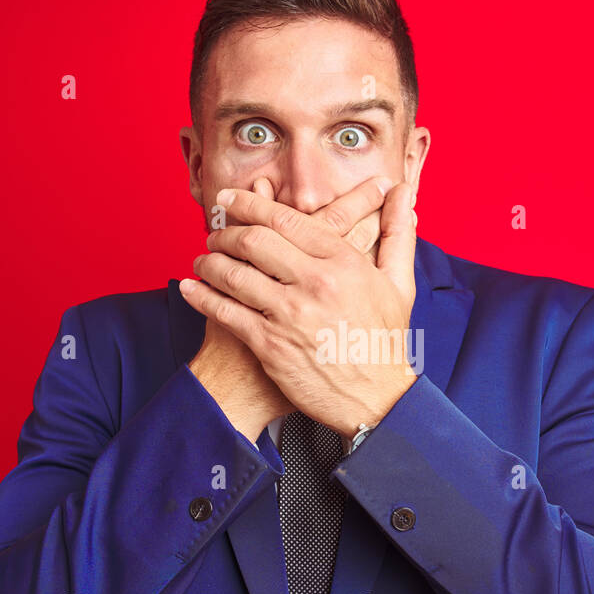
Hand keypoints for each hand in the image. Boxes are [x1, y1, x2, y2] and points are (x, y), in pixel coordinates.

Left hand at [180, 175, 417, 439]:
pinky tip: (190, 289)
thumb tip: (403, 192)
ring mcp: (289, 315)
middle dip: (226, 232)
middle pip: (254, 241)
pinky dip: (202, 297)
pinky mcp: (270, 345)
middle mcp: (315, 283)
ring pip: (234, 274)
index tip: (231, 198)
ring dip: (209, 262)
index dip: (250, 204)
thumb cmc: (385, 342)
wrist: (376, 401)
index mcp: (343, 263)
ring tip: (202, 259)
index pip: (286, 220)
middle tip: (215, 233)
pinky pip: (226, 312)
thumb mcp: (399, 284)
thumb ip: (396, 233)